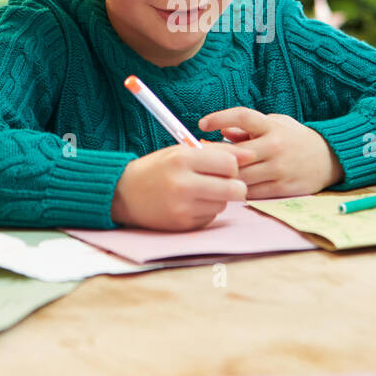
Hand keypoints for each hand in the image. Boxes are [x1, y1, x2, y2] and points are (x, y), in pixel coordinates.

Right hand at [111, 142, 249, 230]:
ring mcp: (182, 207)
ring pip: (224, 204)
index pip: (229, 163)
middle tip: (227, 183)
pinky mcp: (182, 224)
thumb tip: (251, 156)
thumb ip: (216, 152)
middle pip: (234, 189)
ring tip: (200, 192)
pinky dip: (206, 211)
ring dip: (219, 199)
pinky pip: (210, 218)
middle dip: (236, 186)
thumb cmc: (157, 169)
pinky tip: (190, 204)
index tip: (224, 167)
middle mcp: (183, 183)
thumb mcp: (182, 151)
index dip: (232, 165)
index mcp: (183, 159)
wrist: (124, 194)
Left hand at [198, 107, 344, 198]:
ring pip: (242, 176)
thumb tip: (222, 132)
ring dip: (225, 176)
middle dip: (216, 157)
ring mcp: (279, 169)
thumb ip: (249, 128)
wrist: (330, 158)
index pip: (242, 117)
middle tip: (200, 158)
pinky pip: (252, 192)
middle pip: (236, 154)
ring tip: (213, 174)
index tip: (202, 124)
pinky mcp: (282, 187)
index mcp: (272, 127)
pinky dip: (239, 190)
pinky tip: (231, 186)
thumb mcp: (276, 124)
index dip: (220, 118)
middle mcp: (275, 146)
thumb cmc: (295, 139)